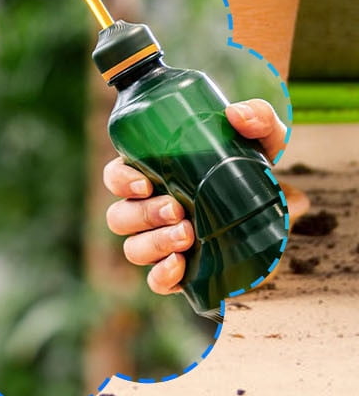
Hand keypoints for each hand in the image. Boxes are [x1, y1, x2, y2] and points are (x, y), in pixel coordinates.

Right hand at [103, 98, 285, 293]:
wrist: (281, 211)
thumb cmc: (257, 167)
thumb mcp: (264, 139)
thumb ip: (259, 117)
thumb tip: (237, 115)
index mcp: (154, 174)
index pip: (115, 177)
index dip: (120, 180)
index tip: (145, 181)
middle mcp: (151, 208)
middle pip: (119, 215)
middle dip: (143, 214)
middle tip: (177, 210)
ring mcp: (164, 241)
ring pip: (132, 248)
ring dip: (153, 243)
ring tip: (187, 235)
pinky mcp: (184, 272)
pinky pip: (155, 281)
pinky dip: (161, 276)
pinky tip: (180, 266)